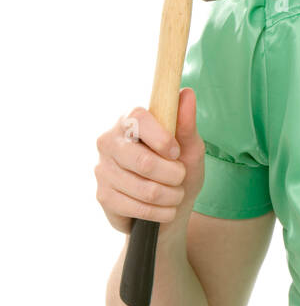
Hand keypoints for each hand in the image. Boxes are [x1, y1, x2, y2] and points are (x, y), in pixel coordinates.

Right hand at [94, 88, 203, 237]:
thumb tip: (186, 93)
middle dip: (174, 175)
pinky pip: (138, 208)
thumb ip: (186, 123)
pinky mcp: (102, 196)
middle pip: (144, 162)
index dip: (164, 139)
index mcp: (128, 121)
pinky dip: (161, 212)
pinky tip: (165, 209)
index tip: (176, 152)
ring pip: (146, 189)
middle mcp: (109, 142)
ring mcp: (102, 169)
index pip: (138, 119)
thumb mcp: (190, 148)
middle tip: (180, 177)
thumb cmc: (179, 171)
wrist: (170, 208)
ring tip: (175, 194)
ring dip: (171, 196)